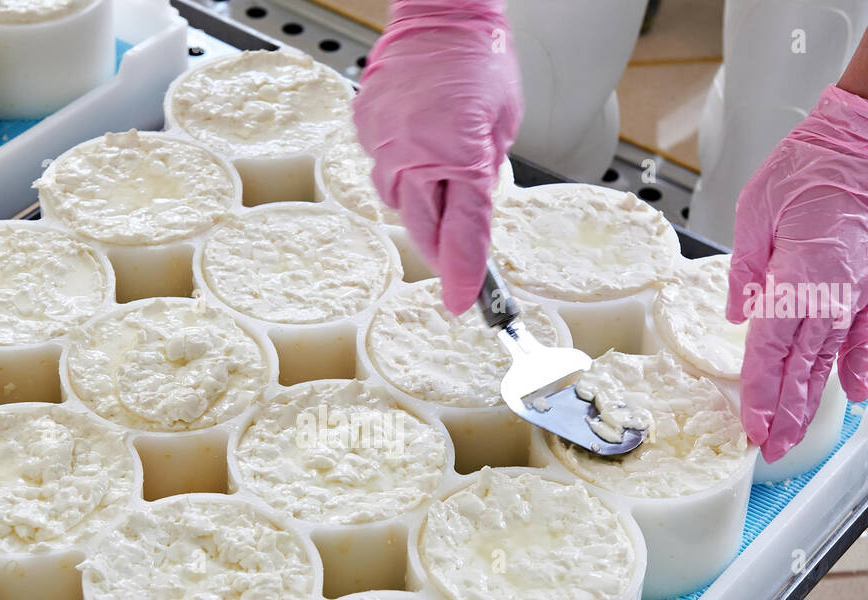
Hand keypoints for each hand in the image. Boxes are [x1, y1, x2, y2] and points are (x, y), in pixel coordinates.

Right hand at [353, 0, 522, 314]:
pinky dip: (402, 169)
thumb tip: (470, 218)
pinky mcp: (365, 129)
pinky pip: (384, 168)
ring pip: (399, 200)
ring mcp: (383, 143)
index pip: (463, 231)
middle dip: (440, 248)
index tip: (463, 301)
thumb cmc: (481, 60)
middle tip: (453, 264)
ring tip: (439, 176)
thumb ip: (483, 179)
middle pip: (424, 226)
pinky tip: (418, 145)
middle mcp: (414, 154)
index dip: (464, 272)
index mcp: (459, 154)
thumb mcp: (502, 126)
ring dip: (421, 203)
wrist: (440, 14)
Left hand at [727, 85, 867, 462]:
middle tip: (770, 450)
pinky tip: (853, 392)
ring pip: (827, 360)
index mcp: (792, 283)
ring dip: (812, 400)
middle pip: (799, 369)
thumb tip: (736, 317)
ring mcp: (854, 294)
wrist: (858, 147)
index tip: (752, 428)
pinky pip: (864, 333)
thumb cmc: (800, 174)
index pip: (769, 354)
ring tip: (797, 434)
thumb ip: (743, 274)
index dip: (759, 396)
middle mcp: (827, 297)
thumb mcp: (751, 219)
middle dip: (783, 414)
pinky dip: (858, 363)